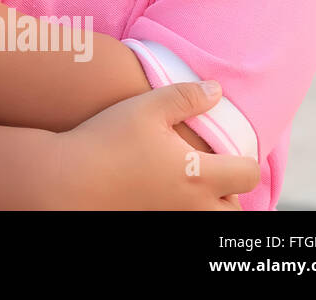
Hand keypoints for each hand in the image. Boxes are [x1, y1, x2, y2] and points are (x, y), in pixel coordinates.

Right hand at [50, 80, 259, 209]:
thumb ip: (185, 96)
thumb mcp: (145, 107)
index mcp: (197, 174)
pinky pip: (184, 220)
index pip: (247, 175)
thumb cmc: (106, 140)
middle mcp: (192, 205)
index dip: (243, 160)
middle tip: (211, 169)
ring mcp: (173, 220)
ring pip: (212, 219)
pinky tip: (166, 190)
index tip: (226, 150)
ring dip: (210, 203)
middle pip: (237, 209)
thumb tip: (217, 91)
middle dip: (231, 190)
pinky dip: (187, 209)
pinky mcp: (154, 223)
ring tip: (190, 182)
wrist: (67, 178)